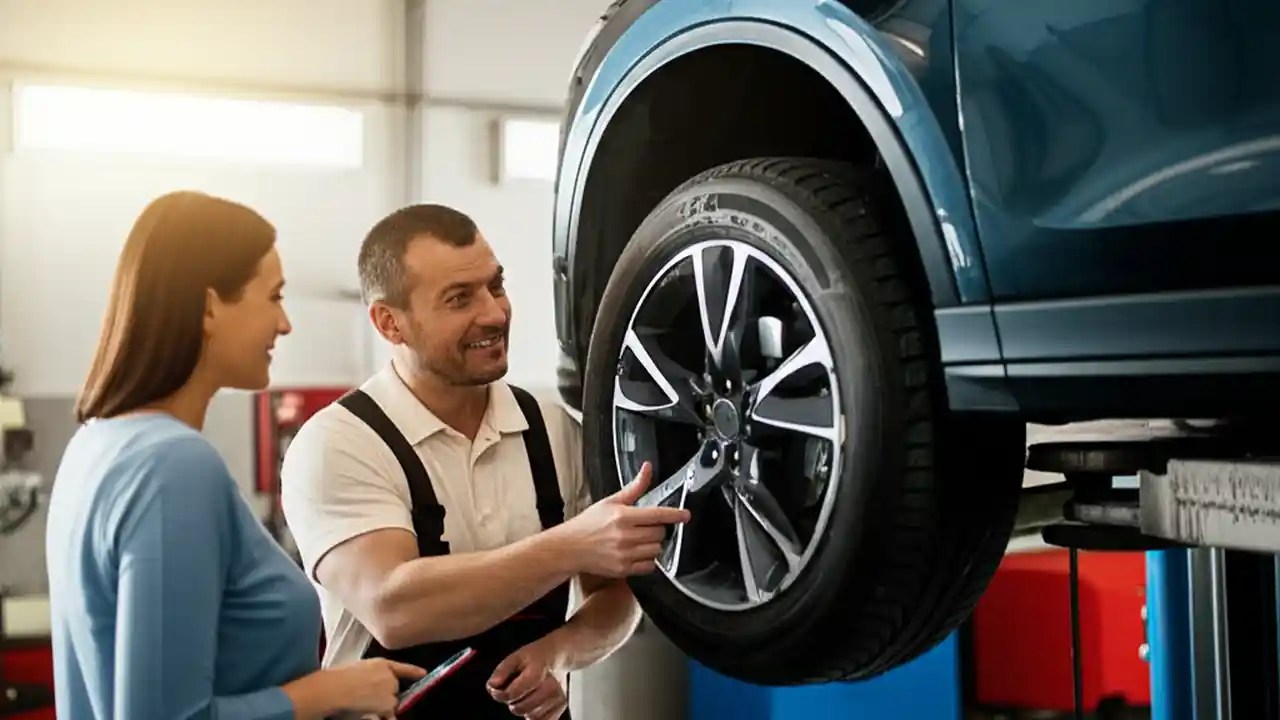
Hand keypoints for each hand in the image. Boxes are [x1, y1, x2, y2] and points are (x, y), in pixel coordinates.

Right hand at [287, 658, 424, 718]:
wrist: (336, 688)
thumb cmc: (337, 679)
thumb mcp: (355, 671)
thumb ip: (369, 676)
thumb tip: (368, 687)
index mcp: (380, 664)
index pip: (400, 668)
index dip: (413, 671)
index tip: (423, 673)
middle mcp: (389, 675)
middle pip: (393, 689)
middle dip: (384, 695)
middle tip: (364, 698)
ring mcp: (391, 689)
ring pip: (390, 702)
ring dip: (382, 706)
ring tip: (362, 704)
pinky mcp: (389, 702)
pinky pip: (389, 713)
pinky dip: (385, 715)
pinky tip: (371, 713)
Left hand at [487, 641, 567, 719]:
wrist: (557, 656)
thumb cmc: (535, 657)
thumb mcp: (516, 657)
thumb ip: (501, 671)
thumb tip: (492, 686)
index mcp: (537, 670)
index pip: (514, 692)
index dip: (501, 695)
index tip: (496, 691)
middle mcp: (551, 685)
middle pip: (521, 707)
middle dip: (512, 702)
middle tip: (514, 691)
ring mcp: (558, 697)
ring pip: (530, 716)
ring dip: (523, 709)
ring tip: (526, 695)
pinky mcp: (561, 707)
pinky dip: (534, 715)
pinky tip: (534, 703)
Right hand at [556, 462, 689, 577]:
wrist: (569, 548)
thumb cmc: (588, 524)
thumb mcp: (610, 501)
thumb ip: (634, 487)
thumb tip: (647, 468)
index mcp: (622, 516)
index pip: (656, 514)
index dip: (674, 515)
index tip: (685, 515)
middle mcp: (625, 535)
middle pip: (659, 533)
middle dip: (658, 529)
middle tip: (647, 527)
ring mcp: (624, 554)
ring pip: (656, 550)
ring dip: (653, 545)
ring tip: (640, 541)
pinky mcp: (623, 569)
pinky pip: (648, 566)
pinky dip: (647, 560)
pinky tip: (637, 553)